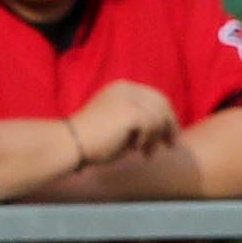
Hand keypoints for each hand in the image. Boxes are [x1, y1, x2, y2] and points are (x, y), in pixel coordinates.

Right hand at [63, 80, 180, 170]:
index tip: (166, 135)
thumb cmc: (90, 142)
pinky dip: (147, 140)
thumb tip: (159, 133)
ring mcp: (129, 97)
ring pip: (158, 116)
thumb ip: (135, 123)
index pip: (154, 97)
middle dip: (168, 124)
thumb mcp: (116, 125)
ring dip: (156, 137)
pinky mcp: (131, 111)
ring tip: (148, 154)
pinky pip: (152, 126)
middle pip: (161, 102)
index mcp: (121, 88)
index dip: (164, 115)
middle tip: (170, 145)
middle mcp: (127, 88)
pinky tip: (137, 150)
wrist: (71, 143)